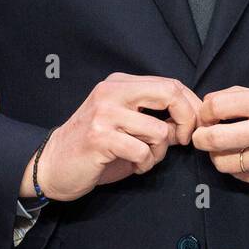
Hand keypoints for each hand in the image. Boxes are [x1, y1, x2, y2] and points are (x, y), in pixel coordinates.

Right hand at [20, 74, 201, 202]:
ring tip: (145, 158)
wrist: (53, 164)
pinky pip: (142, 150)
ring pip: (159, 130)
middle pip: (169, 93)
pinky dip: (145, 163)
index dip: (191, 104)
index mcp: (120, 83)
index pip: (170, 83)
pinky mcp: (99, 137)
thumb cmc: (94, 147)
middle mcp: (112, 92)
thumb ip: (153, 116)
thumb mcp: (125, 123)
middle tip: (183, 139)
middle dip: (187, 119)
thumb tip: (188, 121)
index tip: (195, 125)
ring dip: (159, 152)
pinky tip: (134, 165)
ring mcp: (105, 113)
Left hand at [192, 86, 248, 193]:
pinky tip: (245, 160)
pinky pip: (244, 178)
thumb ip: (248, 97)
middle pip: (214, 139)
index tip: (208, 113)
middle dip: (201, 138)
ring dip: (218, 157)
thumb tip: (213, 102)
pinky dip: (238, 170)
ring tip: (224, 149)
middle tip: (202, 136)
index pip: (219, 105)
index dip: (206, 110)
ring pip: (225, 164)